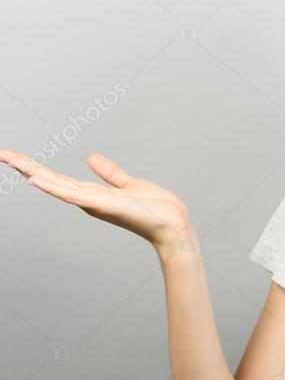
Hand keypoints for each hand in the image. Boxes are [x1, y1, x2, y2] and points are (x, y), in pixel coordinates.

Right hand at [0, 149, 191, 248]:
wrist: (173, 225)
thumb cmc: (156, 209)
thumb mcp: (130, 184)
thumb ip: (110, 173)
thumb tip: (92, 158)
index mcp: (93, 194)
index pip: (58, 178)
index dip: (36, 167)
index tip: (15, 156)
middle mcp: (88, 200)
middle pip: (50, 180)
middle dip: (26, 167)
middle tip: (1, 153)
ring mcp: (93, 203)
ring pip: (56, 185)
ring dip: (32, 172)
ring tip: (9, 159)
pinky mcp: (103, 205)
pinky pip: (73, 194)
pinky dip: (54, 187)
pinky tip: (35, 179)